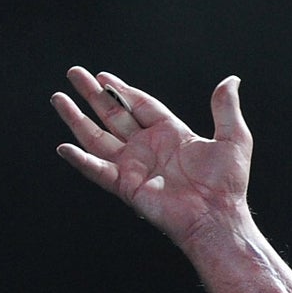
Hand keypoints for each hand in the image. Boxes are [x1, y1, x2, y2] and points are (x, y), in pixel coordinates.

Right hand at [52, 67, 252, 241]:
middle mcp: (149, 148)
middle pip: (113, 115)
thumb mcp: (233, 139)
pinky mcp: (127, 185)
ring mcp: (135, 166)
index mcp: (171, 134)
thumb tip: (232, 80)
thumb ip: (226, 109)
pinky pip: (98, 170)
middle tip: (74, 74)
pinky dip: (81, 160)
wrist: (217, 218)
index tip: (102, 75)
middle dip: (93, 95)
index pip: (140, 105)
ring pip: (98, 137)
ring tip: (58, 98)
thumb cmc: (228, 185)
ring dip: (76, 119)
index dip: (121, 90)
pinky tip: (65, 147)